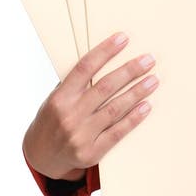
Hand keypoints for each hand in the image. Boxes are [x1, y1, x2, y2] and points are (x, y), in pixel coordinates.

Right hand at [22, 32, 158, 180]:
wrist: (41, 157)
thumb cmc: (53, 120)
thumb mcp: (55, 98)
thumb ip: (76, 83)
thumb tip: (105, 58)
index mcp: (60, 97)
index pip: (85, 67)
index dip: (105, 51)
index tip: (123, 38)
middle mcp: (69, 115)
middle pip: (105, 87)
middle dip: (130, 71)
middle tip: (149, 60)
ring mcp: (80, 136)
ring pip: (115, 108)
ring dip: (137, 92)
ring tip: (153, 80)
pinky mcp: (90, 153)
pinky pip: (117, 132)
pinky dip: (133, 118)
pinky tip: (146, 106)